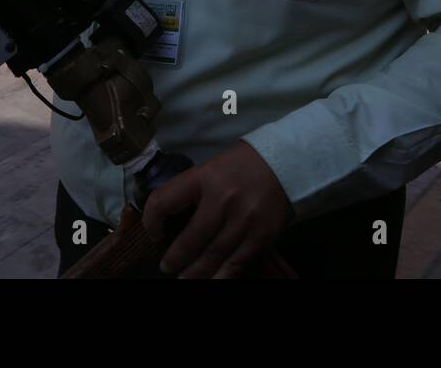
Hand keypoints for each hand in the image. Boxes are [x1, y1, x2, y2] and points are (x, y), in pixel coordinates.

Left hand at [141, 141, 293, 278]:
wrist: (289, 161)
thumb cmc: (246, 163)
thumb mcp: (214, 166)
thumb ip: (195, 190)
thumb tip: (173, 217)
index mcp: (205, 176)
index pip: (164, 201)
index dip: (151, 221)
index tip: (154, 233)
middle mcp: (222, 199)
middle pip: (190, 239)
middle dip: (175, 259)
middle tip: (168, 267)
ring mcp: (243, 220)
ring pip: (212, 256)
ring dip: (195, 273)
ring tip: (185, 279)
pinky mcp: (261, 235)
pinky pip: (236, 263)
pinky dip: (221, 275)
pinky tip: (212, 280)